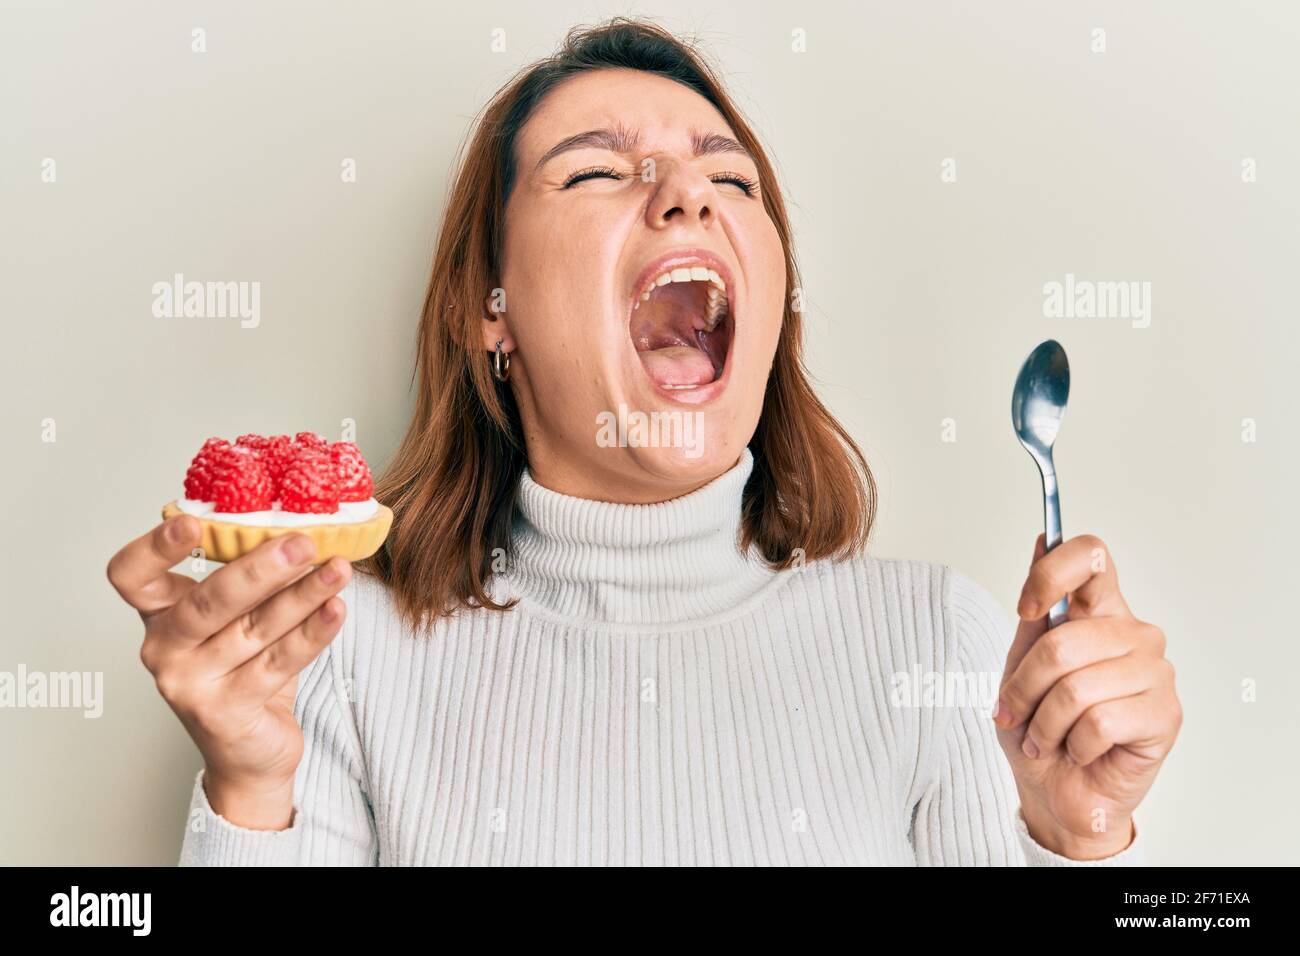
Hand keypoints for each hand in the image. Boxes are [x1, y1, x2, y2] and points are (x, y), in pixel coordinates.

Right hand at [106, 515, 351, 827]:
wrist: (250, 752)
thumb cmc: (245, 672)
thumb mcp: (239, 620)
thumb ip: (253, 581)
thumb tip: (299, 528)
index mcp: (160, 614)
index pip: (131, 576)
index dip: (153, 548)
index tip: (191, 523)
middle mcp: (164, 648)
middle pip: (206, 601)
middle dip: (259, 569)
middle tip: (302, 543)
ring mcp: (190, 684)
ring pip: (253, 629)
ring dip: (302, 595)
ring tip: (338, 570)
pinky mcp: (224, 712)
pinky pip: (277, 663)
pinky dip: (312, 634)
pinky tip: (336, 609)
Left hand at [993, 533, 1181, 858]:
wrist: (1055, 791)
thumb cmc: (1039, 727)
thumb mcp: (1020, 664)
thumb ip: (1035, 609)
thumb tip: (1043, 537)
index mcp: (1098, 611)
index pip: (1091, 555)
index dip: (1051, 571)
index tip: (1025, 607)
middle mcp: (1133, 632)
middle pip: (1062, 639)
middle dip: (1023, 686)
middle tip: (1014, 713)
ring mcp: (1154, 671)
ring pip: (1076, 686)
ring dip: (1045, 723)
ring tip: (1047, 738)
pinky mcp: (1165, 713)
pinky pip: (1099, 721)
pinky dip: (1073, 744)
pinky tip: (1081, 751)